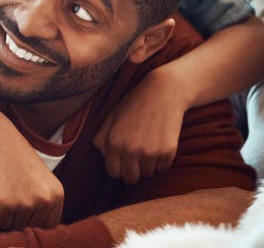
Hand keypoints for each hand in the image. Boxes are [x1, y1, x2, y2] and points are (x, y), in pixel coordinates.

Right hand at [0, 130, 63, 229]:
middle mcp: (45, 200)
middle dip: (22, 218)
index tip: (26, 215)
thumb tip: (40, 227)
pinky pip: (2, 223)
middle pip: (33, 226)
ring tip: (6, 192)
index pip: (50, 225)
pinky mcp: (5, 203)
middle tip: (12, 198)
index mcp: (57, 193)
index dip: (37, 221)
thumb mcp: (41, 177)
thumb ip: (45, 200)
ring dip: (9, 216)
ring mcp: (26, 203)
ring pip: (16, 226)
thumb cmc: (17, 155)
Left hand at [93, 66, 189, 183]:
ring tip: (149, 145)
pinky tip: (160, 143)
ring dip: (148, 165)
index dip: (118, 168)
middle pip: (130, 178)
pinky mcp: (167, 152)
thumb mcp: (111, 117)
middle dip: (133, 171)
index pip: (113, 172)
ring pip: (148, 174)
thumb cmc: (134, 104)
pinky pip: (163, 169)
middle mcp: (129, 150)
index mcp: (112, 142)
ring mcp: (149, 152)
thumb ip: (101, 139)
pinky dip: (162, 161)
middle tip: (137, 157)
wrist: (163, 92)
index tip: (123, 161)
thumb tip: (102, 157)